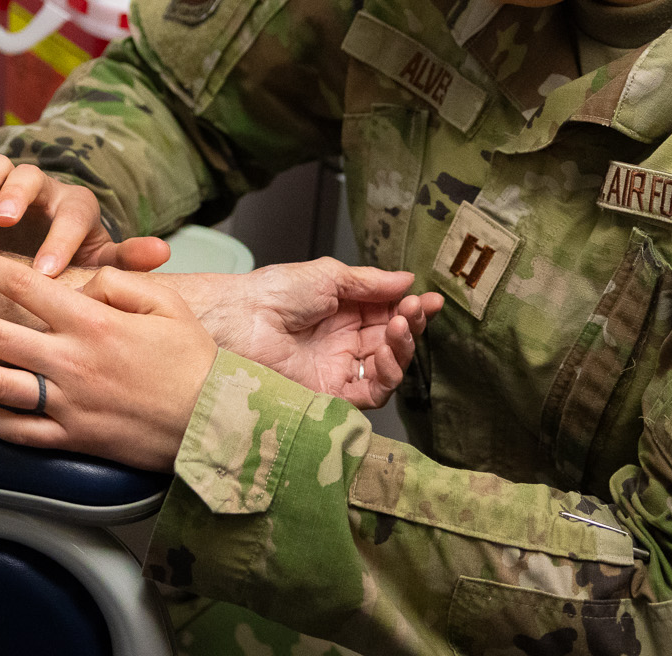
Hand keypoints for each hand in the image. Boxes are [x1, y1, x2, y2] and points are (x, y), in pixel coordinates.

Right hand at [0, 155, 168, 277]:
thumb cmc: (68, 265)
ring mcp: (5, 188)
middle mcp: (41, 191)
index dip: (60, 240)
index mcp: (75, 209)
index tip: (46, 270)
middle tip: (6, 220)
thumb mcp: (97, 264)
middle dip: (19, 197)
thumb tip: (164, 252)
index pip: (73, 215)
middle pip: (33, 180)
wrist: (30, 260)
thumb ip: (125, 261)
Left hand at [0, 247, 214, 471]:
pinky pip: (16, 430)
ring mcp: (67, 405)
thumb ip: (119, 282)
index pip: (27, 287)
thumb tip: (81, 279)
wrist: (217, 426)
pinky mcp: (70, 440)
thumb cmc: (194, 363)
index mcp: (94, 323)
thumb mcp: (166, 304)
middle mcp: (72, 362)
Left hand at [167, 258, 442, 407]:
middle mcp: (344, 343)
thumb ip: (370, 282)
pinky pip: (370, 393)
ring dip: (401, 349)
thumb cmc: (274, 293)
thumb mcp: (328, 276)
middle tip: (412, 311)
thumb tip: (407, 279)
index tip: (429, 300)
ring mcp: (339, 369)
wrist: (241, 320)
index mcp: (344, 313)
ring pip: (387, 369)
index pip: (388, 314)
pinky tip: (386, 354)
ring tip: (398, 327)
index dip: (410, 309)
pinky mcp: (331, 395)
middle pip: (392, 342)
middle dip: (409, 326)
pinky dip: (386, 376)